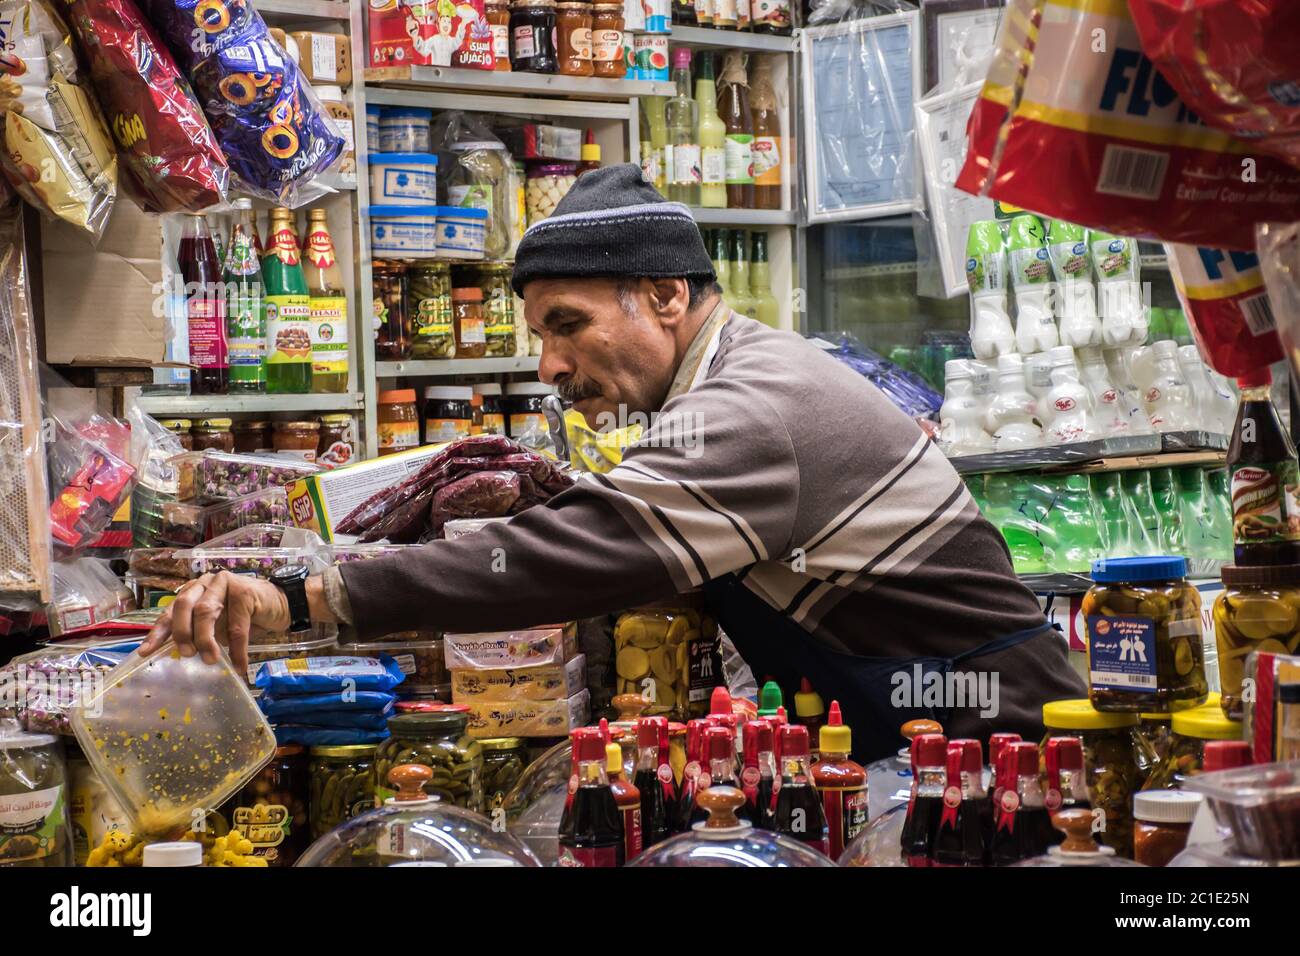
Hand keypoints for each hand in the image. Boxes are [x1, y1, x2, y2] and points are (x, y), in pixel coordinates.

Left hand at [138, 571, 290, 673]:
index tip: (147, 651)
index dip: (159, 631)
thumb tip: (180, 654)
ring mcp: (226, 583)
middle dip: (182, 633)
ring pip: (207, 612)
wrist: (283, 605)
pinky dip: (237, 649)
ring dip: (206, 641)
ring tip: (210, 661)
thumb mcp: (218, 625)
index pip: (171, 610)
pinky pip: (237, 625)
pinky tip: (238, 665)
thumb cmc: (247, 616)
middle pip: (185, 605)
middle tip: (186, 654)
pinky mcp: (246, 591)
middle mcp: (207, 583)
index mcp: (195, 590)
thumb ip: (199, 632)